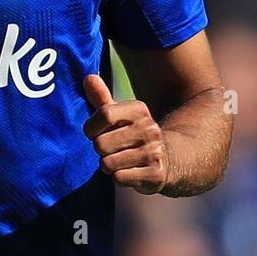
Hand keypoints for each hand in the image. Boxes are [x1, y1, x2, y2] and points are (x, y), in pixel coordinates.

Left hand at [82, 73, 168, 194]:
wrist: (168, 159)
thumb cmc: (132, 135)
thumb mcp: (119, 115)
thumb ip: (101, 98)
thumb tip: (88, 77)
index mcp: (139, 110)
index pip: (104, 114)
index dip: (91, 127)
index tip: (95, 132)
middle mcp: (149, 129)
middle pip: (101, 143)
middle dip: (100, 150)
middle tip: (113, 149)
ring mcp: (154, 152)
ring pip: (108, 163)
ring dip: (109, 165)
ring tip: (121, 160)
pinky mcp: (156, 174)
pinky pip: (119, 178)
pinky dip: (119, 177)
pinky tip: (130, 171)